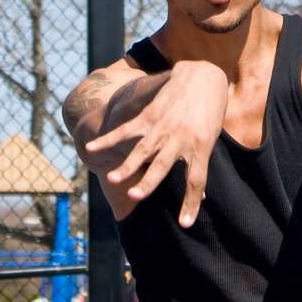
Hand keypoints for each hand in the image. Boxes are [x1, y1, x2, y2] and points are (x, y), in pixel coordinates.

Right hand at [82, 60, 226, 227]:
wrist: (202, 77)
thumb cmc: (208, 114)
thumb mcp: (210, 140)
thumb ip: (199, 166)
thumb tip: (203, 196)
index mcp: (200, 148)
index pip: (196, 180)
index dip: (191, 202)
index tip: (185, 223)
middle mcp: (180, 139)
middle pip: (163, 165)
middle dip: (148, 182)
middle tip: (134, 197)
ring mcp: (164, 126)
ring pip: (142, 149)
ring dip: (126, 164)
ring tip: (112, 178)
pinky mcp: (150, 115)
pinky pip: (127, 130)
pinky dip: (108, 139)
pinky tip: (92, 147)